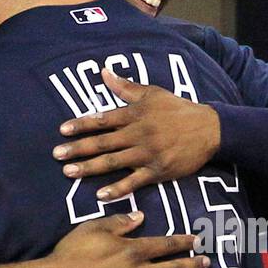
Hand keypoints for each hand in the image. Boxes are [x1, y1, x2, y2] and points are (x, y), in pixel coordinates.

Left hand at [53, 68, 220, 200]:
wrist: (209, 129)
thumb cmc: (178, 110)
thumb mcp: (152, 93)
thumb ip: (125, 87)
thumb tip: (103, 72)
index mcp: (135, 114)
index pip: (103, 119)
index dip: (81, 124)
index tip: (62, 131)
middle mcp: (138, 134)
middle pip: (103, 142)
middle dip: (78, 149)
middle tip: (57, 156)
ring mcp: (148, 154)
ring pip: (114, 161)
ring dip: (90, 168)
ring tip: (70, 173)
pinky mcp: (158, 171)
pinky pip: (134, 181)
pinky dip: (118, 189)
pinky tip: (101, 195)